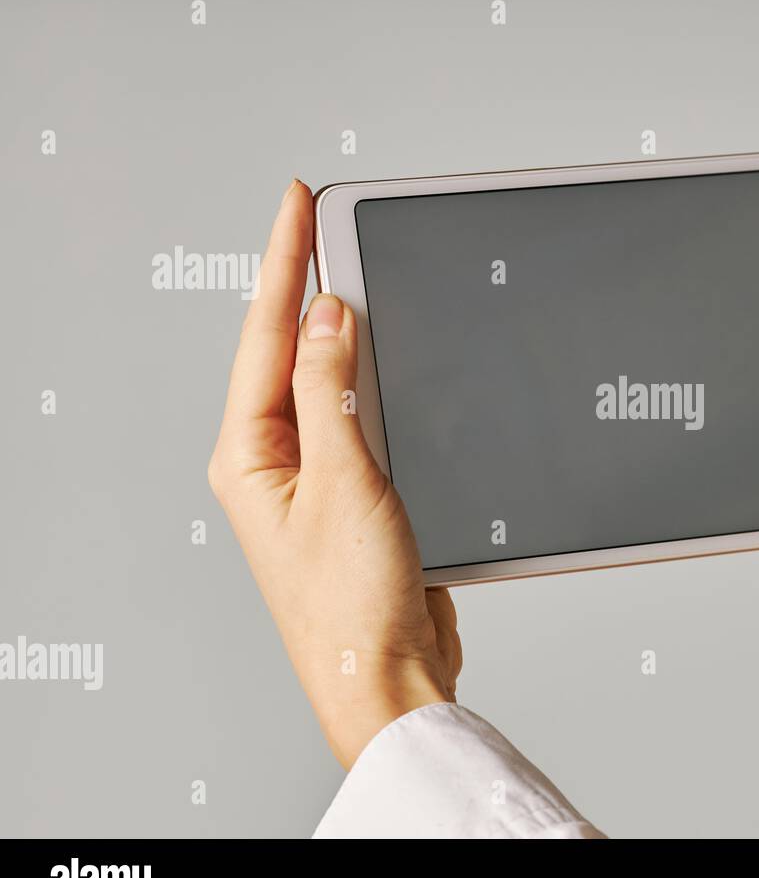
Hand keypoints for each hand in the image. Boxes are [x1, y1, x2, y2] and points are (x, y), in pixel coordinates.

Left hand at [208, 180, 460, 767]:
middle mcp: (273, 464)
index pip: (266, 336)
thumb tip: (330, 316)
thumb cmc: (351, 605)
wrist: (387, 673)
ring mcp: (314, 479)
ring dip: (345, 334)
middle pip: (288, 352)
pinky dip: (377, 382)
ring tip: (354, 272)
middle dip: (307, 285)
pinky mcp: (355, 494)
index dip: (284, 263)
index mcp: (248, 457)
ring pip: (328, 384)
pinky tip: (390, 359)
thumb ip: (334, 393)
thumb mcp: (343, 482)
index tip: (297, 205)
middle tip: (322, 221)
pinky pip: (360, 418)